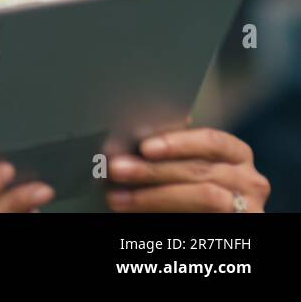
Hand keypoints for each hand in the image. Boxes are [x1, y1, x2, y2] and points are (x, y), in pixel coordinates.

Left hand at [105, 127, 270, 211]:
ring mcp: (249, 206)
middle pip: (199, 170)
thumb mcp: (185, 167)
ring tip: (119, 197)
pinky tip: (136, 211)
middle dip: (153, 170)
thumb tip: (131, 143)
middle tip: (117, 169)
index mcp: (236, 154)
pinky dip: (163, 212)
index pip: (212, 141)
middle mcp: (249, 179)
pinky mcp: (243, 227)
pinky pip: (201, 217)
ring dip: (154, 196)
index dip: (178, 142)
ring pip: (203, 196)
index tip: (144, 147)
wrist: (205, 216)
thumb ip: (170, 155)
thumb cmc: (192, 188)